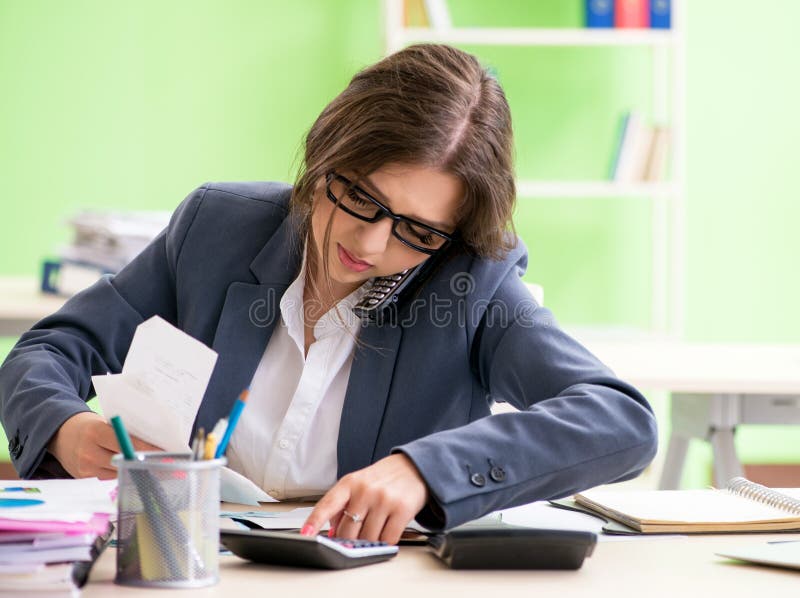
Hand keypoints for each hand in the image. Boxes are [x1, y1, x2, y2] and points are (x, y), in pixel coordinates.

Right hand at [48, 411, 162, 478]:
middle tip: (166, 464)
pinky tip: (135, 474)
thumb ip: (123, 433)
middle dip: (145, 462)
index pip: (127, 443)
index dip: (147, 449)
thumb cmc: (89, 426)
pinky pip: (109, 479)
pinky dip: (122, 476)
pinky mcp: (84, 478)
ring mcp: (85, 468)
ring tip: (155, 470)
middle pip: (124, 461)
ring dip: (136, 471)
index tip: (165, 453)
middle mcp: (89, 452)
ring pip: (119, 473)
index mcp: (96, 432)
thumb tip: (153, 443)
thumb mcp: (104, 422)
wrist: (60, 435)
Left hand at [301, 453, 428, 544]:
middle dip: (349, 539)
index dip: (314, 522)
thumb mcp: (358, 484)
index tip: (305, 535)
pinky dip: (385, 543)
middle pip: (347, 530)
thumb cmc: (383, 479)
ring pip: (367, 537)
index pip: (327, 505)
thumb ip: (342, 506)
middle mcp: (365, 490)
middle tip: (355, 537)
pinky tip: (386, 534)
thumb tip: (331, 533)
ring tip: (374, 530)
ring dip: (368, 542)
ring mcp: (384, 500)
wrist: (414, 467)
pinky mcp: (402, 509)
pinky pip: (387, 539)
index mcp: (350, 483)